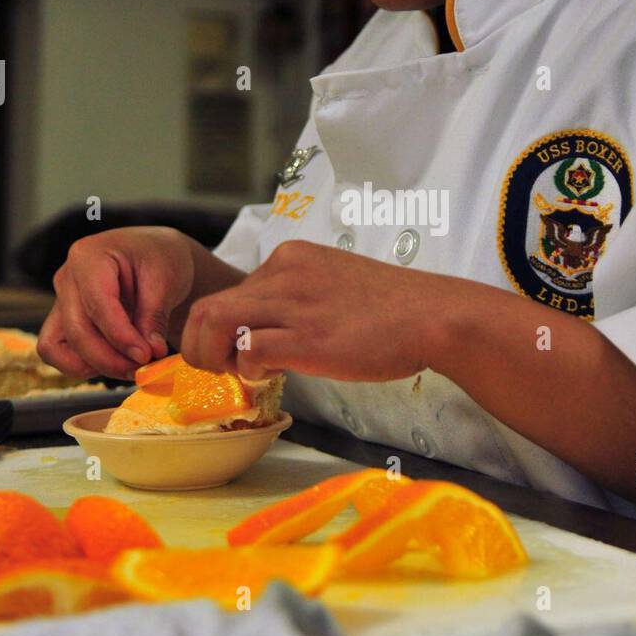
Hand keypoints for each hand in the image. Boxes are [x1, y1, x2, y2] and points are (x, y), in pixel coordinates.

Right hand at [37, 226, 194, 380]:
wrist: (156, 256)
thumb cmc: (160, 258)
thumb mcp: (166, 279)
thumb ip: (154, 318)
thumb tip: (148, 355)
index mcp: (89, 256)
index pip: (98, 305)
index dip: (120, 337)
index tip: (145, 356)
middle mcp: (67, 278)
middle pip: (76, 330)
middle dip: (110, 358)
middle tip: (143, 367)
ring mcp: (60, 301)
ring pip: (57, 347)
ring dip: (94, 365)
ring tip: (131, 367)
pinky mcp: (62, 321)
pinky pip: (57, 353)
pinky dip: (83, 366)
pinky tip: (116, 362)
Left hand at [179, 240, 456, 382]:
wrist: (434, 316)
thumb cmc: (393, 310)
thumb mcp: (335, 286)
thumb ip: (299, 299)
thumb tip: (272, 332)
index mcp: (291, 258)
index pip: (232, 291)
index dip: (225, 327)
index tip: (239, 350)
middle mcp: (284, 273)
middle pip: (207, 306)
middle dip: (201, 344)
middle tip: (221, 368)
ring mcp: (293, 304)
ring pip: (213, 323)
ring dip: (212, 357)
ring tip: (235, 374)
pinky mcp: (306, 338)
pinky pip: (247, 351)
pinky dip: (247, 369)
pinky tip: (270, 377)